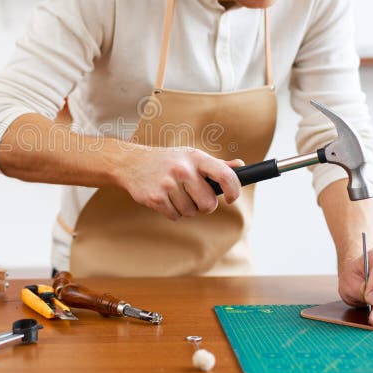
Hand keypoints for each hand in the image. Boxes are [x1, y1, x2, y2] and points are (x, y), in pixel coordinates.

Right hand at [120, 146, 243, 220]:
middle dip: (204, 205)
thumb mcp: (191, 156)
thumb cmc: (167, 160)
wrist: (132, 162)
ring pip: (191, 212)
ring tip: (176, 194)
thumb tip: (241, 167)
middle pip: (208, 204)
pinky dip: (172, 212)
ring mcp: (168, 184)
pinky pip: (175, 216)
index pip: (224, 175)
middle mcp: (182, 170)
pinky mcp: (155, 198)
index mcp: (195, 158)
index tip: (232, 198)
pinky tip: (165, 199)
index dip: (234, 190)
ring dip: (186, 208)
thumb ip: (216, 164)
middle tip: (195, 197)